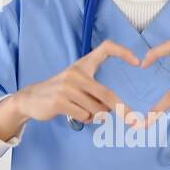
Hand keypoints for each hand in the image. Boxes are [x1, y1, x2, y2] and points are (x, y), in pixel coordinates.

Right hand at [0, 39, 143, 140]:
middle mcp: (76, 72)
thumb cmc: (61, 92)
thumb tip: (115, 108)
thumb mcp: (78, 84)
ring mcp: (67, 86)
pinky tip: (73, 113)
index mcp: (83, 64)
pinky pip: (84, 116)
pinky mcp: (61, 101)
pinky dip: (84, 119)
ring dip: (94, 116)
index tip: (139, 62)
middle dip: (122, 109)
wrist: (30, 99)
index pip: (106, 48)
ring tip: (81, 110)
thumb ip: (97, 91)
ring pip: (96, 109)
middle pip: (107, 94)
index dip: (123, 52)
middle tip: (134, 121)